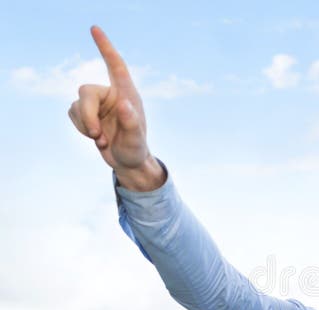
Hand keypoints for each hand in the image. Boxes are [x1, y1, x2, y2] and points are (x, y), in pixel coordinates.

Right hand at [68, 26, 163, 190]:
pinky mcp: (86, 112)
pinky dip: (80, 128)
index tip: (94, 29)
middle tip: (97, 135)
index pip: (116, 66)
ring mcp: (97, 103)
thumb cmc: (136, 149)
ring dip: (85, 125)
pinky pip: (72, 113)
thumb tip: (124, 105)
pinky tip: (96, 138)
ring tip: (102, 139)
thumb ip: (131, 123)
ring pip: (76, 104)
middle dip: (87, 114)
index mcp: (127, 94)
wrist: (128, 161)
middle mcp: (111, 94)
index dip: (105, 47)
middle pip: (85, 90)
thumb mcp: (136, 140)